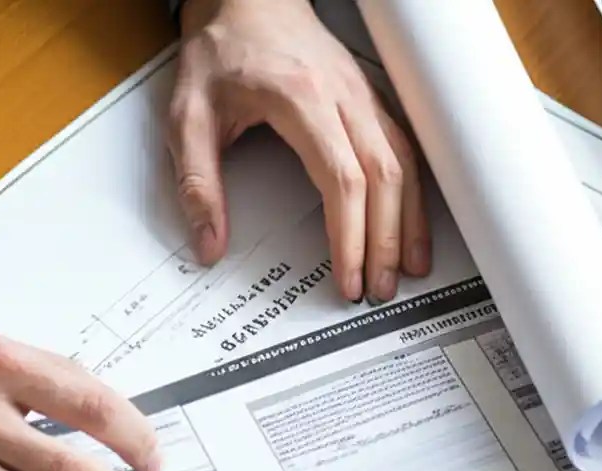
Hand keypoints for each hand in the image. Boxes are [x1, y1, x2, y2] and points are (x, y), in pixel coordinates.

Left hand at [170, 0, 430, 302]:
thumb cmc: (220, 50)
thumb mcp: (187, 116)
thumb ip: (196, 183)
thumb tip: (208, 242)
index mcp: (301, 100)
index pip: (342, 179)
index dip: (350, 235)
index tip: (346, 276)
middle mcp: (343, 96)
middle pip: (385, 177)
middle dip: (386, 240)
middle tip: (380, 287)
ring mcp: (362, 95)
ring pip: (405, 162)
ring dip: (411, 219)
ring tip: (410, 265)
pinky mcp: (368, 98)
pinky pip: (404, 147)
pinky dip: (414, 190)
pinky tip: (414, 220)